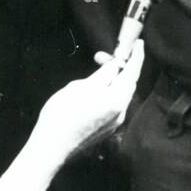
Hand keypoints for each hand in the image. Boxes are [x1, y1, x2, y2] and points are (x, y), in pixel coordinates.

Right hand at [32, 41, 144, 164]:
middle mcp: (121, 112)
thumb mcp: (82, 86)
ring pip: (119, 95)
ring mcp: (114, 123)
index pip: (132, 72)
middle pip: (127, 84)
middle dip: (119, 68)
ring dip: (112, 81)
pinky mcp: (106, 130)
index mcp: (118, 99)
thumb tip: (116, 65)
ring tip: (94, 73)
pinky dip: (107, 94)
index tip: (138, 43)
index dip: (136, 56)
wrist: (52, 146)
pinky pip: (112, 106)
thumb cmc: (64, 112)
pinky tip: (93, 92)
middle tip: (101, 57)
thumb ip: (104, 74)